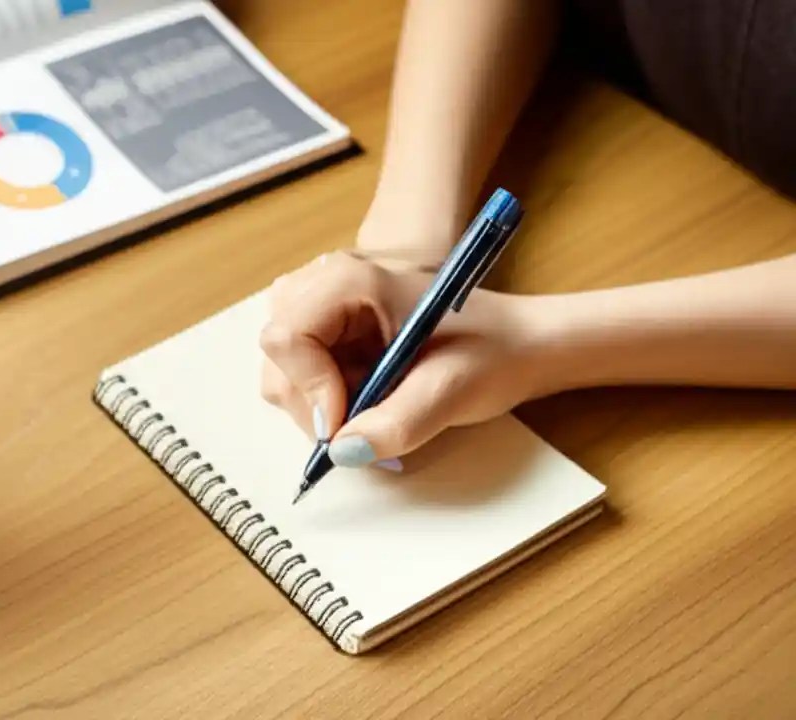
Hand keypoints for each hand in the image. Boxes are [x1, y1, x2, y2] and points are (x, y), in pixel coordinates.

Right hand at [259, 250, 544, 469]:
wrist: (517, 344)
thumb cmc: (492, 352)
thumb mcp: (452, 390)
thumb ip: (399, 423)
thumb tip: (343, 452)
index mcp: (351, 281)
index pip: (287, 337)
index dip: (309, 388)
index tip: (346, 425)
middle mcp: (324, 286)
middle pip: (277, 357)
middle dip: (312, 404)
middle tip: (364, 426)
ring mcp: (320, 310)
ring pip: (282, 372)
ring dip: (319, 407)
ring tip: (375, 409)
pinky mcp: (325, 335)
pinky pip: (298, 379)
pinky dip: (325, 405)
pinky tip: (368, 402)